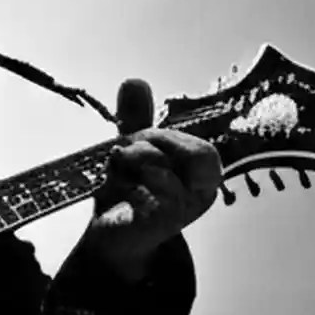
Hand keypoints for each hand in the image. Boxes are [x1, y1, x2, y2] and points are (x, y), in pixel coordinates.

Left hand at [83, 79, 221, 280]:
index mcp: (203, 174)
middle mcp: (201, 193)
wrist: (111, 234)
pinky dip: (127, 187)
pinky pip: (148, 193)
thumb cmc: (128, 191)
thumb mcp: (133, 151)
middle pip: (192, 153)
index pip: (201, 148)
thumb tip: (134, 80)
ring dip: (132, 166)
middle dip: (151, 146)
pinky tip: (119, 192)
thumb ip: (137, 118)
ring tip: (118, 176)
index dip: (167, 140)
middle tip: (123, 156)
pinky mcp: (160, 223)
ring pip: (163, 169)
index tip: (140, 142)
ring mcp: (184, 209)